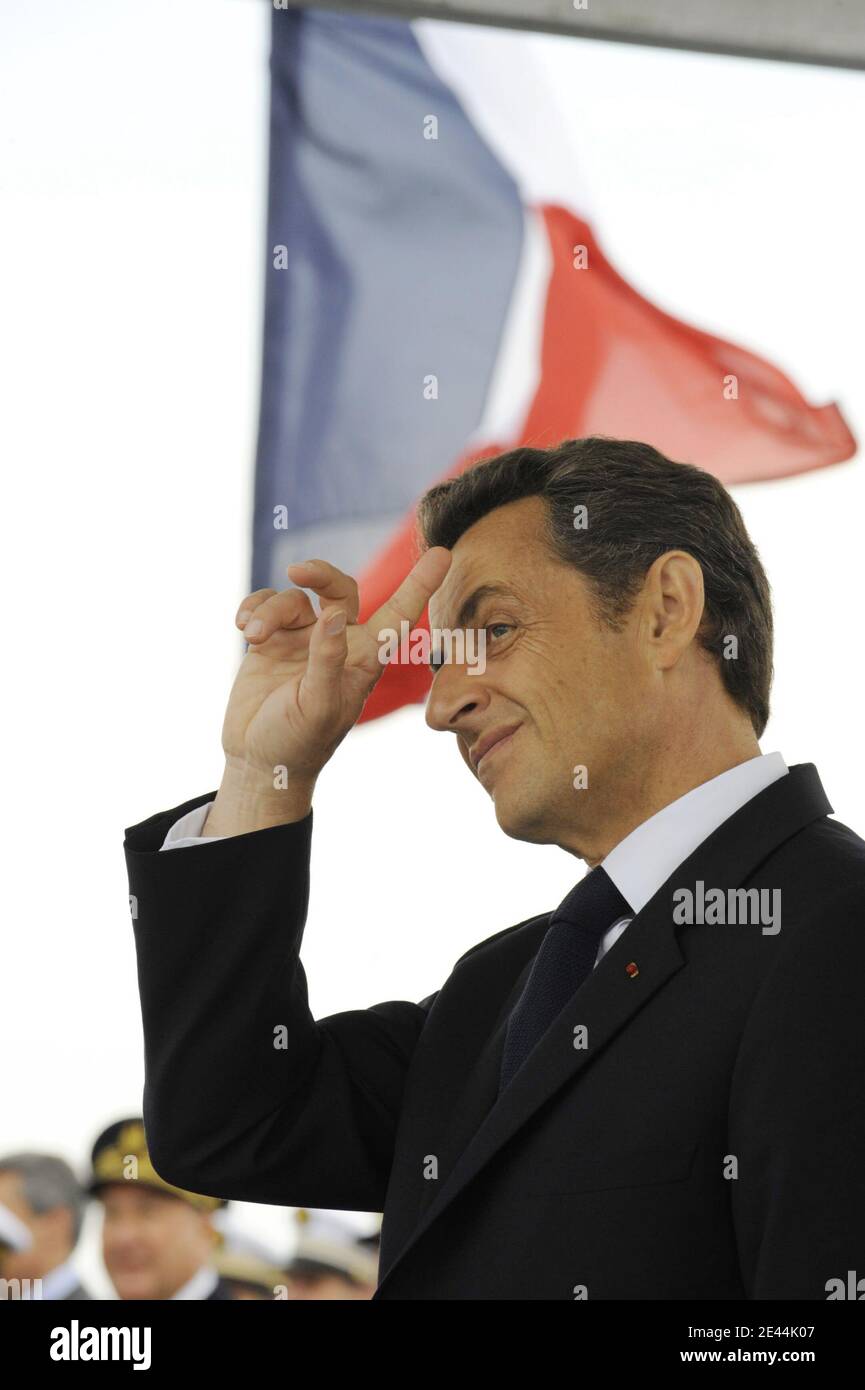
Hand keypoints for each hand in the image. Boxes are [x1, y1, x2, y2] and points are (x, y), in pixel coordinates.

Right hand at [219, 547, 451, 788]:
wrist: (258, 760)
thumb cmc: (298, 742)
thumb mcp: (317, 706)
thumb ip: (327, 661)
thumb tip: (333, 616)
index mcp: (363, 660)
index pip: (397, 616)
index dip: (420, 585)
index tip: (442, 554)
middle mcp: (337, 643)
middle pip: (339, 589)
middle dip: (320, 573)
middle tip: (298, 571)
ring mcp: (303, 640)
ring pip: (294, 599)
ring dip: (271, 609)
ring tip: (253, 633)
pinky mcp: (272, 641)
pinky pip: (266, 606)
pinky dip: (254, 608)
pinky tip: (243, 626)